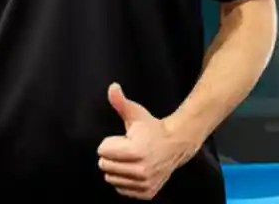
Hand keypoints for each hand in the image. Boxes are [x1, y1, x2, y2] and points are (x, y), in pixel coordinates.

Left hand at [96, 83, 197, 199]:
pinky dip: (124, 180)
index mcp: (135, 152)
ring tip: (130, 159)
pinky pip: (121, 189)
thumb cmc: (152, 128)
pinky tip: (134, 169)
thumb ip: (120, 102)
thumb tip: (112, 87)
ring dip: (117, 168)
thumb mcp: (135, 113)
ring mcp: (145, 183)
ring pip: (111, 179)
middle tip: (125, 149)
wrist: (176, 144)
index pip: (102, 151)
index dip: (109, 143)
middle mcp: (141, 170)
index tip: (123, 139)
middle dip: (111, 156)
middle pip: (105, 166)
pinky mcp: (147, 192)